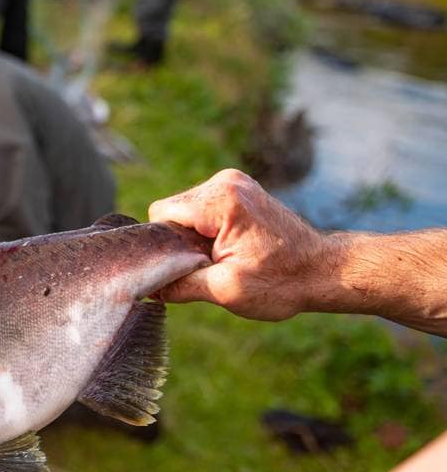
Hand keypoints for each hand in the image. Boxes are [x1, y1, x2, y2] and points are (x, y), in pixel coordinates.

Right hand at [148, 169, 332, 320]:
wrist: (325, 271)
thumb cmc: (282, 281)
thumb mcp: (225, 290)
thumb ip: (180, 286)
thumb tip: (147, 289)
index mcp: (221, 199)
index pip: (162, 214)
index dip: (165, 245)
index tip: (187, 266)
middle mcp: (226, 181)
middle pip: (173, 210)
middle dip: (180, 242)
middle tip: (210, 266)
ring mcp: (235, 182)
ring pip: (186, 211)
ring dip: (194, 238)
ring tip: (222, 258)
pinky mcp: (240, 190)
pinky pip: (203, 209)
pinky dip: (207, 232)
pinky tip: (228, 249)